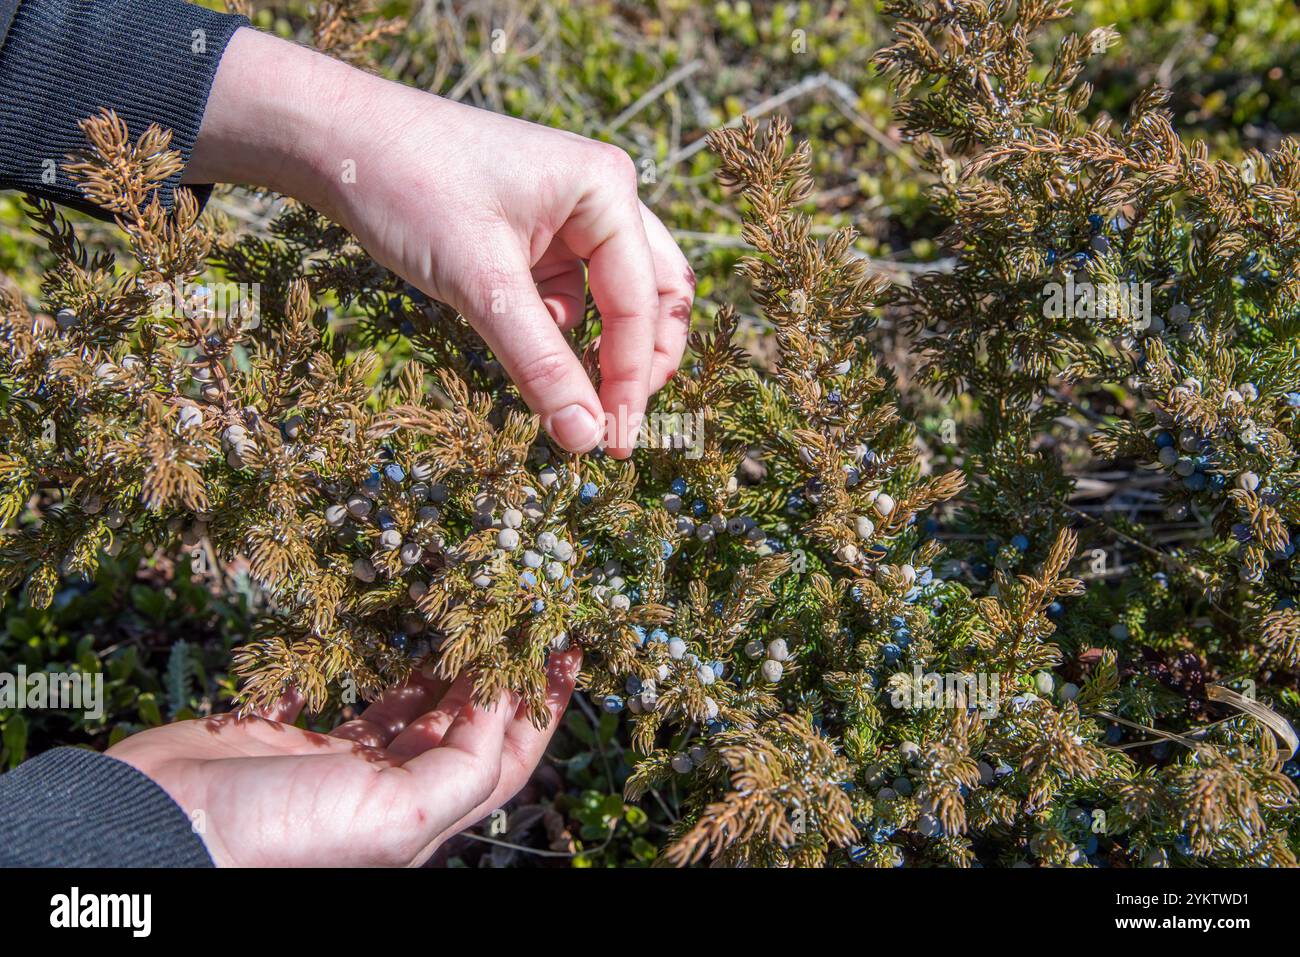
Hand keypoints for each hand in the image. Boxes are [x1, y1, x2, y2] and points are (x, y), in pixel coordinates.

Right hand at [106, 649, 580, 866]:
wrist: (162, 828)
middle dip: (503, 676)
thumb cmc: (281, 834)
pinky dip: (386, 668)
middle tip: (527, 618)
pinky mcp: (301, 737)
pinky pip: (360, 697)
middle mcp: (394, 795)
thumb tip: (503, 702)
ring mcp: (346, 766)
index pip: (505, 756)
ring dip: (452, 666)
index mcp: (424, 818)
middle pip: (468, 728)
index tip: (566, 648)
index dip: (542, 705)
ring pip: (418, 709)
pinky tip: (404, 636)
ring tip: (479, 617)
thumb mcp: (398, 817)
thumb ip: (463, 765)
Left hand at [186, 28, 693, 456]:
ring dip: (608, 350)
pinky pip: (574, 293)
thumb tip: (585, 440)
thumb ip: (539, 363)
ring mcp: (572, 213)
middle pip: (656, 295)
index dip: (631, 380)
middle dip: (643, 363)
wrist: (337, 140)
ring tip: (587, 404)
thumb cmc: (410, 189)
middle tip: (618, 427)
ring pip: (619, 297)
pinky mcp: (539, 232)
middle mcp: (602, 196)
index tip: (613, 445)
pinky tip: (534, 353)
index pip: (639, 304)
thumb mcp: (481, 285)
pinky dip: (566, 332)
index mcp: (605, 190)